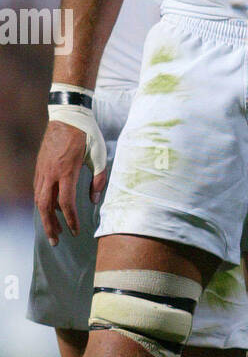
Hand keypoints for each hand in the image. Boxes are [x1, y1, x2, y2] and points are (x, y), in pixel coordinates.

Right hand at [34, 119, 106, 245]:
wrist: (67, 114)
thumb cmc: (87, 134)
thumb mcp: (99, 155)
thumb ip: (98, 179)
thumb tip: (94, 201)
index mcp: (66, 170)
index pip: (66, 202)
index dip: (71, 220)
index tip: (76, 231)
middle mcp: (50, 172)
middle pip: (45, 206)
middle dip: (50, 226)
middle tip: (56, 242)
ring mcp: (42, 169)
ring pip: (39, 199)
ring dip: (46, 217)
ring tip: (54, 231)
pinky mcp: (40, 166)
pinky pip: (38, 189)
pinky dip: (43, 203)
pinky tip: (50, 210)